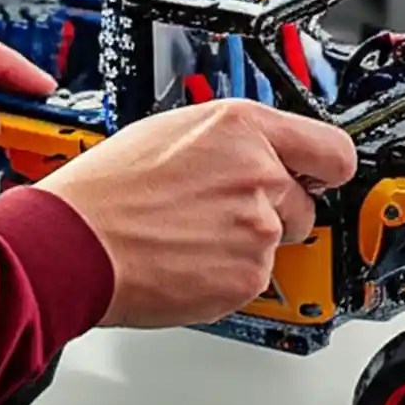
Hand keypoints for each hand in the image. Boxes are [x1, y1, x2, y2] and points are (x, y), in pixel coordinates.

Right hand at [34, 99, 356, 328]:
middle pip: (302, 202)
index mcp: (244, 127)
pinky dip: (226, 276)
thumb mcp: (175, 131)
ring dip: (244, 245)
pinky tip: (187, 260)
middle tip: (215, 213)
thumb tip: (264, 152)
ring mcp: (259, 227)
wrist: (72, 243)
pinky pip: (254, 277)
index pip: (331, 149)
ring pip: (276, 243)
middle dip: (271, 211)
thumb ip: (235, 141)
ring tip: (190, 236)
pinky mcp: (249, 275)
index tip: (324, 175)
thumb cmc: (107, 189)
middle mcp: (261, 173)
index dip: (327, 167)